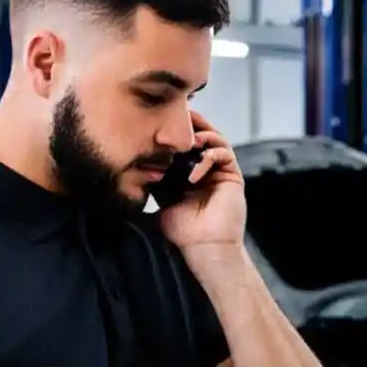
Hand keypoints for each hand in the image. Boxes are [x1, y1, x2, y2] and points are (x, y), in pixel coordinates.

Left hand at [158, 110, 246, 251]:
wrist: (202, 248)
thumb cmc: (182, 231)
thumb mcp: (159, 200)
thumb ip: (152, 181)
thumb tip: (133, 164)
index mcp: (188, 173)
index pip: (182, 145)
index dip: (173, 133)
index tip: (158, 123)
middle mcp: (205, 169)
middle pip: (201, 135)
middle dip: (191, 125)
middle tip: (178, 117)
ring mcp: (220, 172)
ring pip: (215, 140)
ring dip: (201, 136)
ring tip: (187, 142)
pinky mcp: (233, 177)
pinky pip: (223, 155)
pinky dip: (208, 157)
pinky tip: (193, 173)